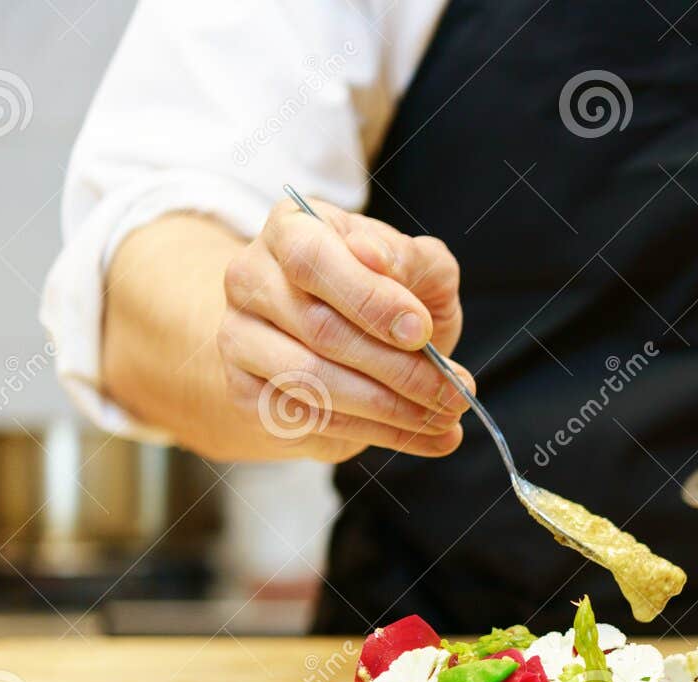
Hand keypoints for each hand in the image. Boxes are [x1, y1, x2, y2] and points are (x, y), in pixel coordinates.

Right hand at [216, 197, 471, 461]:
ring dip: (392, 409)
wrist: (341, 342)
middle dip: (400, 369)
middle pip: (320, 329)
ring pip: (313, 382)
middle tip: (457, 391)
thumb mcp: (415, 268)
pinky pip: (311, 421)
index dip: (369, 299)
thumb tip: (379, 259)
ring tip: (446, 419)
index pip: (313, 259)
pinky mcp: (246, 393)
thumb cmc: (386, 295)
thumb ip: (411, 259)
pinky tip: (423, 436)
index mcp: (292, 229)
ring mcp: (240, 338)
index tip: (421, 332)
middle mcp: (251, 279)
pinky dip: (377, 434)